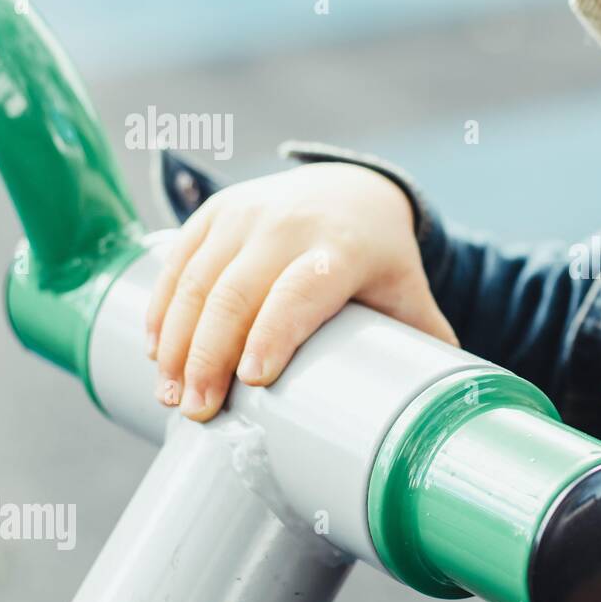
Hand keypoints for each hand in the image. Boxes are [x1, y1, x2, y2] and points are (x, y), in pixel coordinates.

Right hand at [145, 161, 458, 421]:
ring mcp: (246, 213)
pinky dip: (163, 309)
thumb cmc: (380, 259)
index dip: (275, 332)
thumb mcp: (408, 292)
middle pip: (237, 292)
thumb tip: (443, 412)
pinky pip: (178, 262)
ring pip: (198, 280)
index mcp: (343, 246)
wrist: (351, 189)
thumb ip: (423, 345)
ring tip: (171, 395)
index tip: (252, 379)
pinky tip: (157, 351)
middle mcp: (290, 224)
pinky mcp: (214, 212)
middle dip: (209, 355)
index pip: (303, 289)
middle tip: (197, 410)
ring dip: (176, 341)